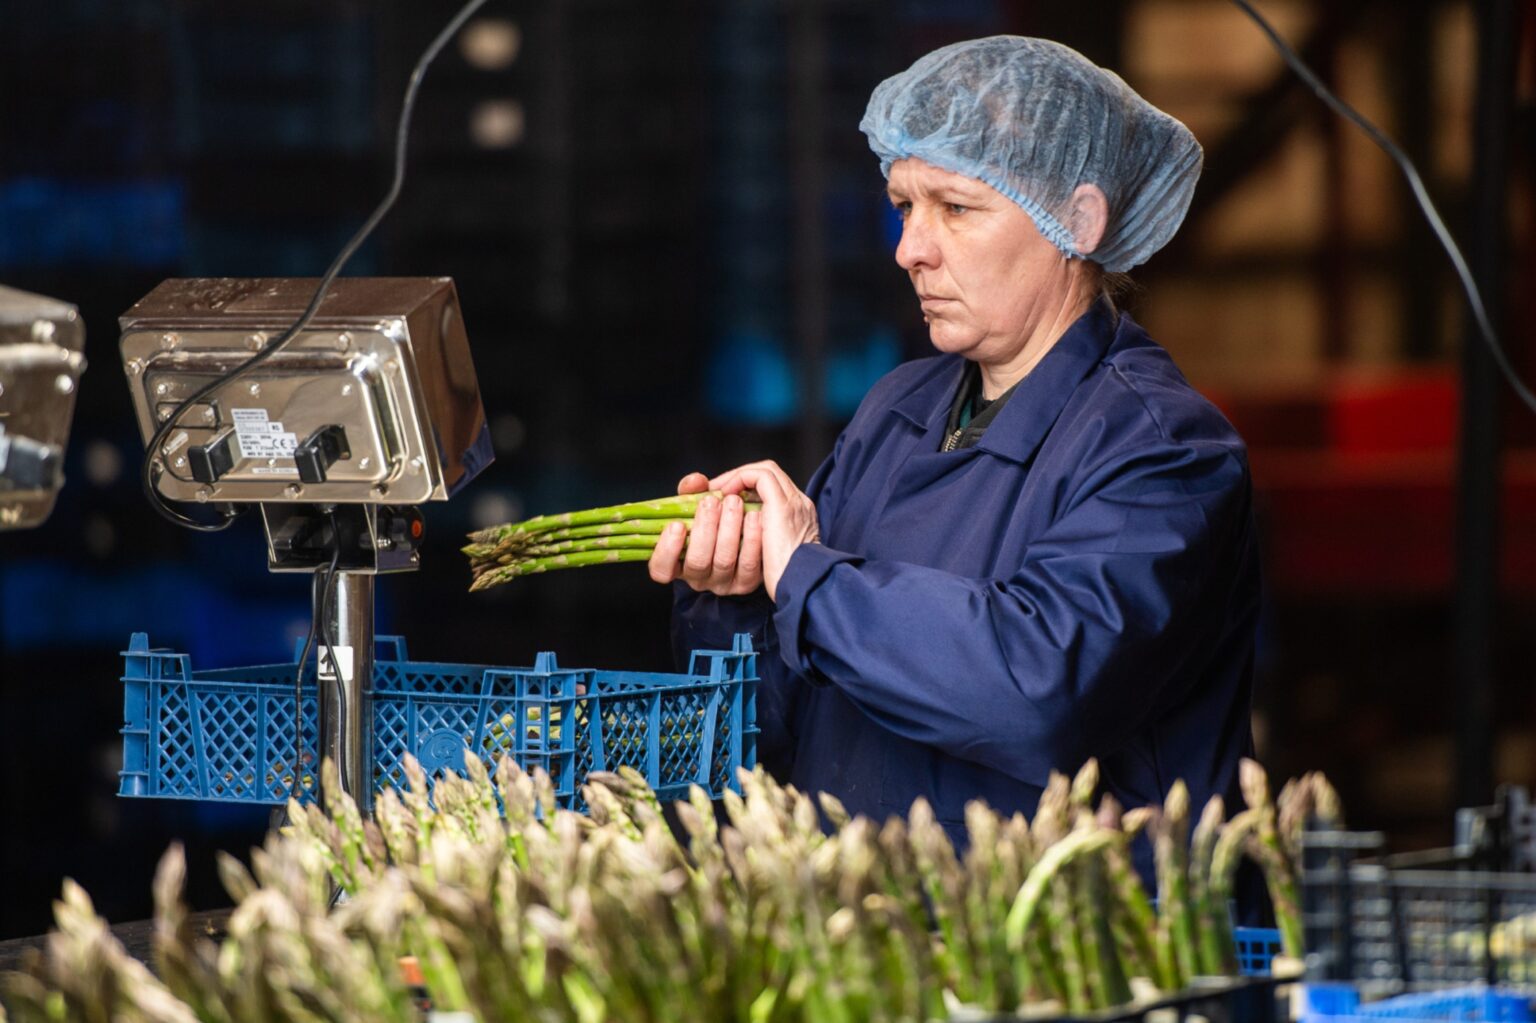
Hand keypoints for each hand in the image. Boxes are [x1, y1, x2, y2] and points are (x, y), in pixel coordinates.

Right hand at [647, 472, 764, 595]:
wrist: (740, 536)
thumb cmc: (709, 520)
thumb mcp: (694, 507)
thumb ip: (690, 493)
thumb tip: (695, 481)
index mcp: (676, 563)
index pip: (661, 569)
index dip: (667, 550)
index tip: (676, 525)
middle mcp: (698, 577)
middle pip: (697, 561)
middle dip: (704, 529)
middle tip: (711, 502)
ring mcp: (722, 583)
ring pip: (724, 561)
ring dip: (729, 529)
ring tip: (734, 502)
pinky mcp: (746, 582)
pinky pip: (750, 564)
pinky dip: (752, 538)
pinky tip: (754, 516)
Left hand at [708, 460, 818, 600]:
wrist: (803, 587)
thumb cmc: (786, 581)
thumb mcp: (774, 558)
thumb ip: (761, 544)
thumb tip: (738, 541)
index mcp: (800, 516)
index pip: (774, 488)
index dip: (748, 488)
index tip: (727, 500)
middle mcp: (799, 504)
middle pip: (770, 474)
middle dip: (740, 477)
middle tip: (717, 490)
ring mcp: (793, 502)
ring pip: (765, 471)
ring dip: (737, 477)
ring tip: (717, 492)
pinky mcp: (781, 505)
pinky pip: (757, 477)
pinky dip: (738, 480)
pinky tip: (724, 496)